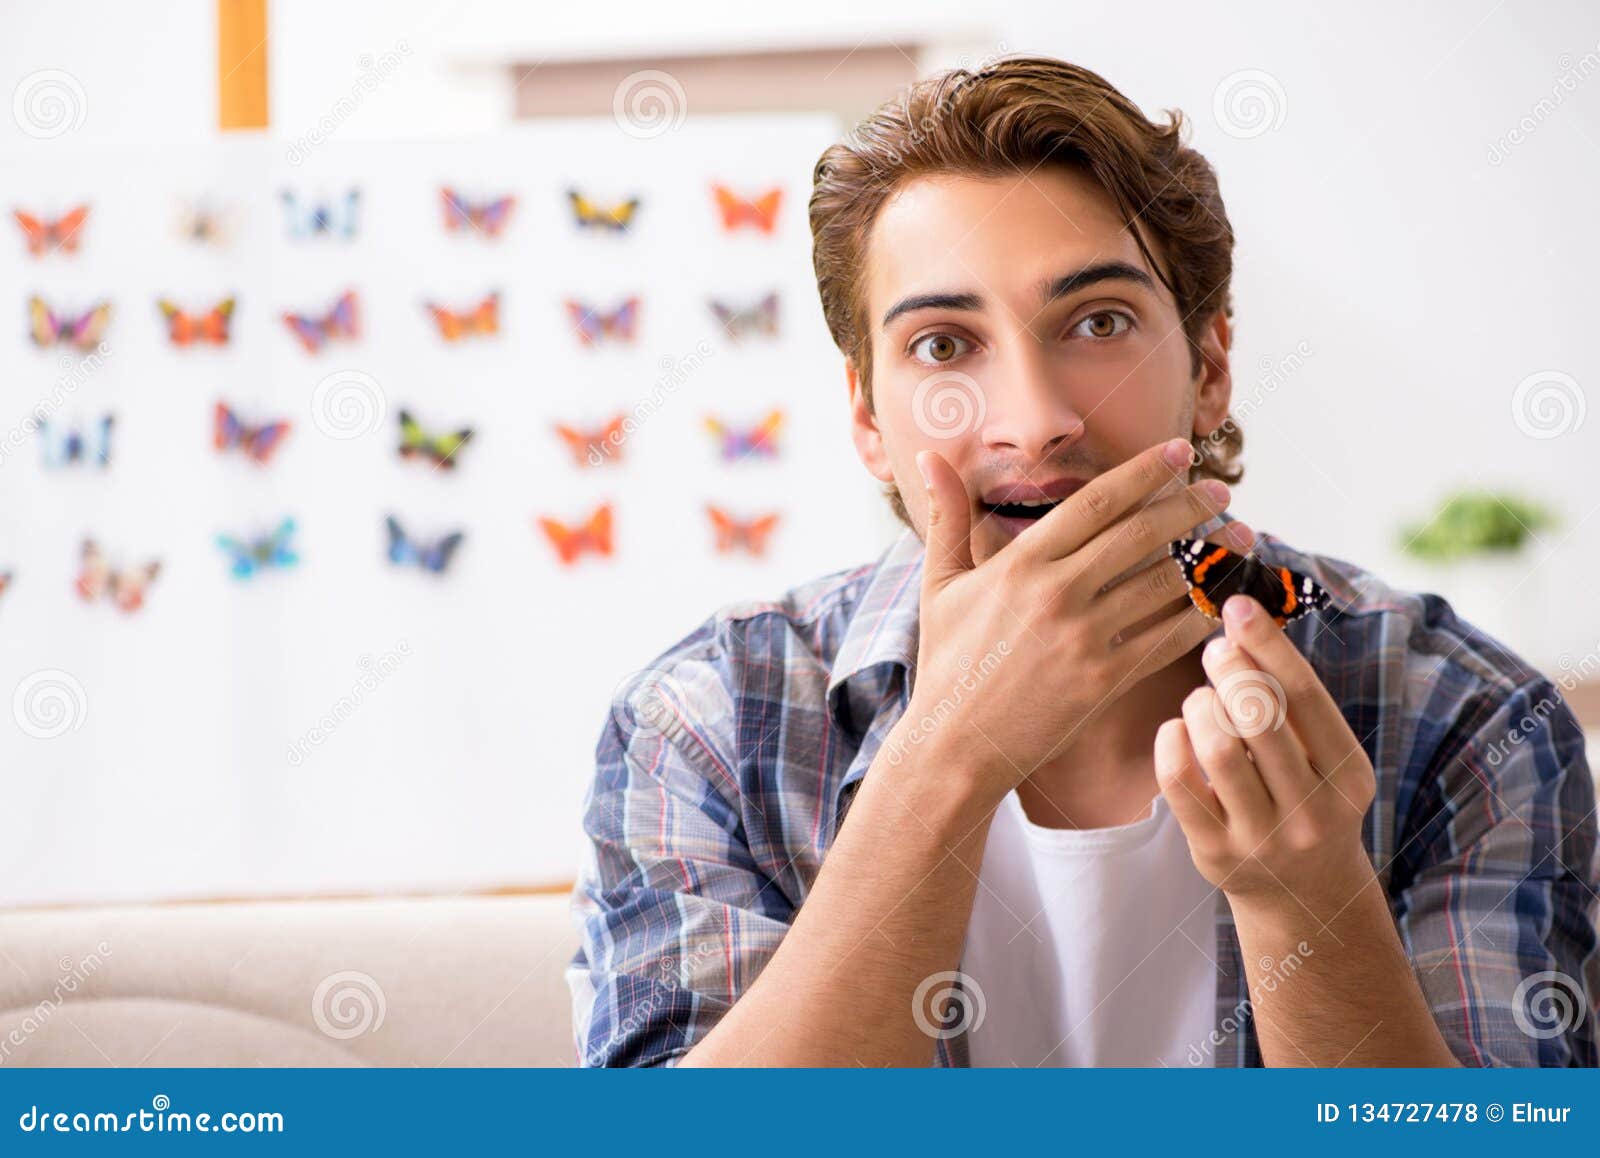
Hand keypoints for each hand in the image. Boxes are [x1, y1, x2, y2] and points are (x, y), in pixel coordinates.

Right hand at [900, 437, 1250, 801]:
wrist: (955, 743)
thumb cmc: (946, 661)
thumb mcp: (940, 584)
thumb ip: (946, 517)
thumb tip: (926, 457)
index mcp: (1021, 563)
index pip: (1096, 502)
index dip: (1144, 472)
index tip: (1179, 452)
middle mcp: (1056, 594)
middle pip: (1140, 535)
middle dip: (1188, 506)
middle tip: (1220, 492)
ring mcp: (1083, 639)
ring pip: (1163, 584)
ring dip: (1208, 558)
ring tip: (1238, 540)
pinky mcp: (1103, 680)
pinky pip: (1166, 640)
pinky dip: (1200, 617)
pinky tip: (1224, 601)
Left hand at [1154, 594, 1377, 912]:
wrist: (1303, 898)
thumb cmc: (1305, 799)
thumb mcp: (1322, 757)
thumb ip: (1292, 702)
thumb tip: (1247, 622)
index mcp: (1347, 775)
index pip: (1304, 696)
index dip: (1267, 644)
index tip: (1238, 605)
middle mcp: (1311, 811)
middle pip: (1258, 717)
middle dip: (1229, 670)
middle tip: (1214, 650)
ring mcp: (1262, 838)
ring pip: (1216, 748)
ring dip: (1200, 706)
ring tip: (1201, 698)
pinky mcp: (1214, 854)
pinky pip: (1179, 782)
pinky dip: (1172, 742)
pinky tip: (1179, 730)